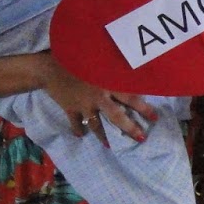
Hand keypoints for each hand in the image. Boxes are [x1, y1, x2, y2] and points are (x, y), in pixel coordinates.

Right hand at [41, 56, 156, 145]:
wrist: (47, 67)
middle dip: (130, 128)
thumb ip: (114, 70)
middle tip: (141, 138)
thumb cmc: (77, 58)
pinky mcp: (70, 109)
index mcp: (108, 84)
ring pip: (97, 125)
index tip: (155, 118)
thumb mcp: (99, 62)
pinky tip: (80, 135)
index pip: (131, 98)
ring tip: (109, 145)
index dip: (144, 108)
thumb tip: (133, 72)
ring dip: (104, 136)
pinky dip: (78, 130)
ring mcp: (83, 105)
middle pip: (117, 117)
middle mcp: (98, 97)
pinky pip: (76, 123)